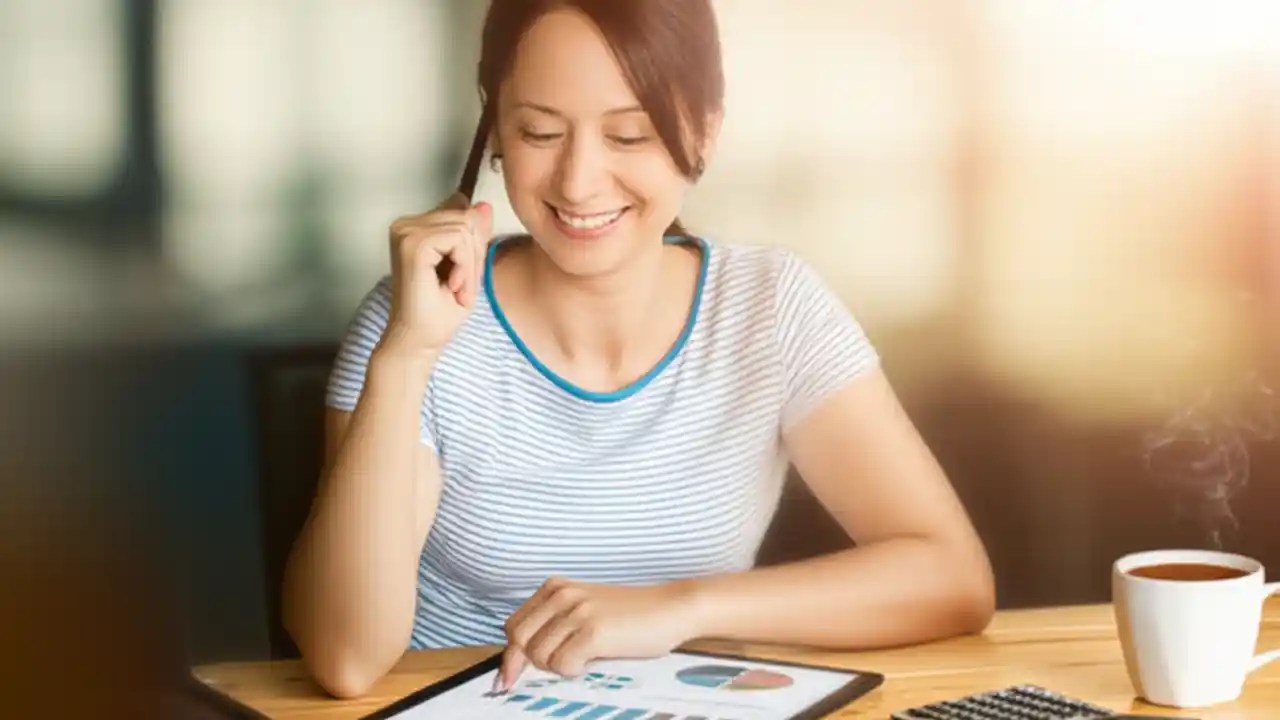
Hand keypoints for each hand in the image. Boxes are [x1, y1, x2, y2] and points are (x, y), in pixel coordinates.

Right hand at [384, 192, 491, 354]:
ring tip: (455, 288)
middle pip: (467, 217)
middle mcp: (405, 224)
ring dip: (470, 265)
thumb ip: (474, 235)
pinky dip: (466, 266)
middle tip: (459, 286)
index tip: (459, 278)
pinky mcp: (412, 244)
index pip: (464, 212)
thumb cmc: (438, 312)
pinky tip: (452, 286)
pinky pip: (459, 239)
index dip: (472, 247)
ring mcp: (406, 232)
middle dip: (474, 255)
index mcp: (415, 227)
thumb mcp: (468, 267)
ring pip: (466, 227)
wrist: (417, 342)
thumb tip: (484, 205)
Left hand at [497, 577, 701, 689]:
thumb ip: (552, 625)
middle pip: (519, 641)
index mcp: (555, 587)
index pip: (513, 626)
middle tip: (556, 668)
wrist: (671, 609)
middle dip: (531, 663)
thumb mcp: (584, 610)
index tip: (511, 677)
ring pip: (540, 656)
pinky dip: (574, 671)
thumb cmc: (629, 616)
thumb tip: (516, 662)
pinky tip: (594, 659)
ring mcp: (577, 612)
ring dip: (558, 666)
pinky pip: (563, 665)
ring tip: (584, 657)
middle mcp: (562, 595)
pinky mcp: (594, 631)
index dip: (512, 655)